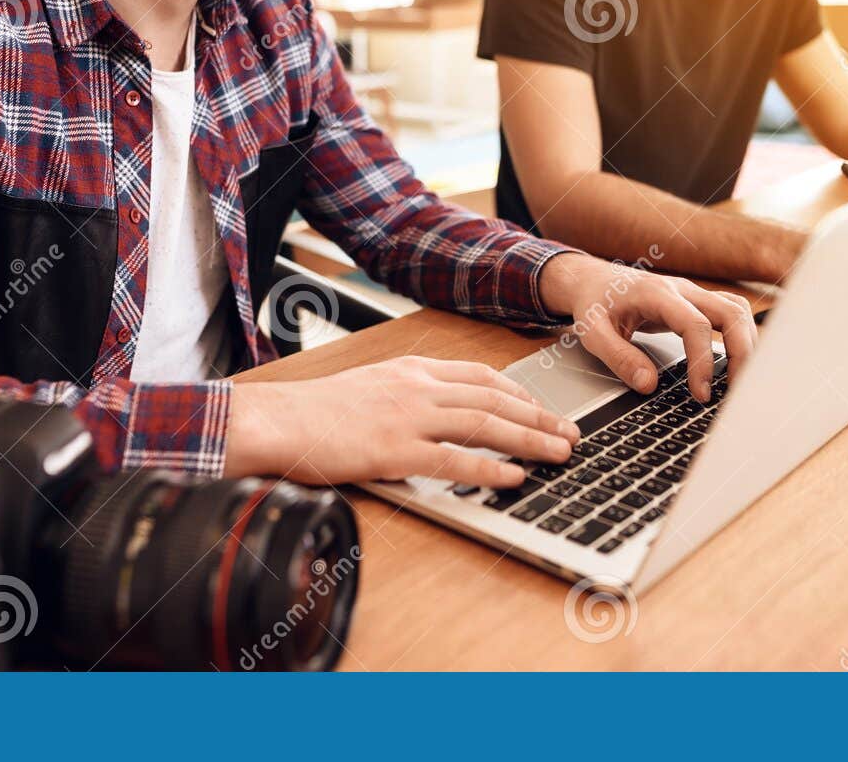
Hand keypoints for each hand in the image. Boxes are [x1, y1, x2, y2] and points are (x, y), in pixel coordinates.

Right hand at [224, 357, 580, 487]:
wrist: (276, 420)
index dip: (519, 392)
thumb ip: (406, 398)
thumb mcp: (368, 387)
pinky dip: (489, 469)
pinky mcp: (395, 450)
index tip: (543, 407)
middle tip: (571, 433)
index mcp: (411, 369)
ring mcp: (408, 417)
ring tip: (560, 453)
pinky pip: (454, 460)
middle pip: (494, 398)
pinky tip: (514, 477)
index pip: (480, 376)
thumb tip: (436, 419)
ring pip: (485, 424)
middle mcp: (416, 387)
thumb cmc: (314, 412)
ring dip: (530, 439)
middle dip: (539, 416)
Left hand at [538, 252, 757, 402]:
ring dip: (747, 344)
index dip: (703, 360)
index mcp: (656, 294)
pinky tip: (736, 362)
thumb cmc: (593, 302)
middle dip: (742, 353)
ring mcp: (693, 293)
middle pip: (731, 313)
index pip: (695, 324)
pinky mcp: (697, 302)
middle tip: (735, 392)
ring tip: (739, 381)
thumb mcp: (592, 332)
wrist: (593, 280)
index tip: (700, 393)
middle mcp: (682, 289)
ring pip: (738, 310)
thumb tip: (649, 385)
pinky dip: (741, 335)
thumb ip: (618, 357)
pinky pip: (731, 312)